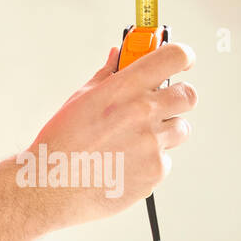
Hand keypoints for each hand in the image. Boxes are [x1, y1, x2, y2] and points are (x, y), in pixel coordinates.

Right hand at [25, 41, 196, 229]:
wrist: (52, 185)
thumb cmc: (61, 142)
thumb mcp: (81, 99)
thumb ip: (107, 75)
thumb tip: (118, 57)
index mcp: (124, 88)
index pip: (173, 57)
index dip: (182, 55)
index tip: (182, 59)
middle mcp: (143, 112)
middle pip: (188, 95)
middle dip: (177, 96)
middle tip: (161, 103)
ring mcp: (152, 143)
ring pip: (180, 129)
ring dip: (164, 131)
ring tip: (134, 139)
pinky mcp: (156, 171)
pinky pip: (166, 159)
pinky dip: (151, 160)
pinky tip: (125, 162)